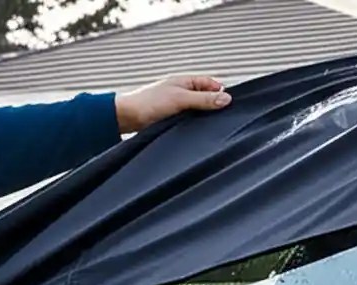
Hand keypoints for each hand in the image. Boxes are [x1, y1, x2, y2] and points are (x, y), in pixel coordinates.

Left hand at [115, 75, 231, 133]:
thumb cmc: (149, 103)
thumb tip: (226, 99)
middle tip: (221, 116)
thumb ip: (203, 99)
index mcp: (185, 81)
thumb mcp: (181, 99)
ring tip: (209, 124)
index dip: (220, 92)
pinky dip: (195, 124)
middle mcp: (182, 92)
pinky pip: (190, 119)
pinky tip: (197, 130)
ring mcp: (178, 105)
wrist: (128, 117)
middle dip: (213, 105)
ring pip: (198, 110)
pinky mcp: (173, 118)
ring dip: (203, 116)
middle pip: (206, 97)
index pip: (210, 83)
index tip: (228, 104)